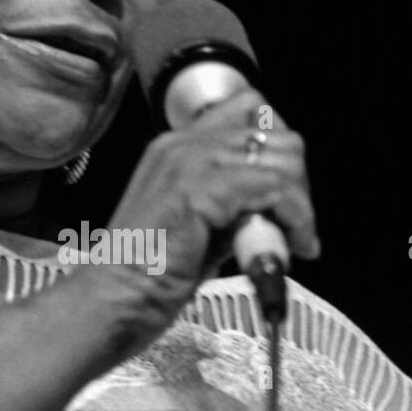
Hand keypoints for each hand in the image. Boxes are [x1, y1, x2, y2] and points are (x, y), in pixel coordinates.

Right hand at [93, 87, 319, 346]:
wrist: (112, 300)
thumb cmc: (147, 273)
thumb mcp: (198, 225)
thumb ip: (233, 203)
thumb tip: (278, 202)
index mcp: (175, 147)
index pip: (249, 110)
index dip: (279, 150)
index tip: (286, 194)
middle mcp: (180, 144)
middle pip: (274, 135)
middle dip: (296, 180)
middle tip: (292, 224)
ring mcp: (187, 163)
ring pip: (281, 159)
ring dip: (299, 202)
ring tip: (292, 239)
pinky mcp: (197, 191)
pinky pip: (274, 188)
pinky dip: (295, 218)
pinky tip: (293, 245)